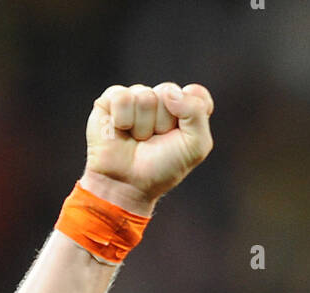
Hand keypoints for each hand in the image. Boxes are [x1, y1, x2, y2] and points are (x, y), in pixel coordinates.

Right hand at [82, 82, 213, 214]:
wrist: (129, 184)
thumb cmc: (163, 168)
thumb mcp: (195, 147)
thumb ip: (197, 113)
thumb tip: (170, 91)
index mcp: (185, 110)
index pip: (197, 94)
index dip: (190, 112)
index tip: (182, 134)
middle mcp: (162, 100)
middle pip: (169, 91)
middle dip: (164, 122)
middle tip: (155, 140)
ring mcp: (137, 97)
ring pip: (145, 96)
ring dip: (142, 125)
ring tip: (138, 138)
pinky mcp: (112, 99)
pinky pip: (122, 97)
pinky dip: (123, 120)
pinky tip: (121, 130)